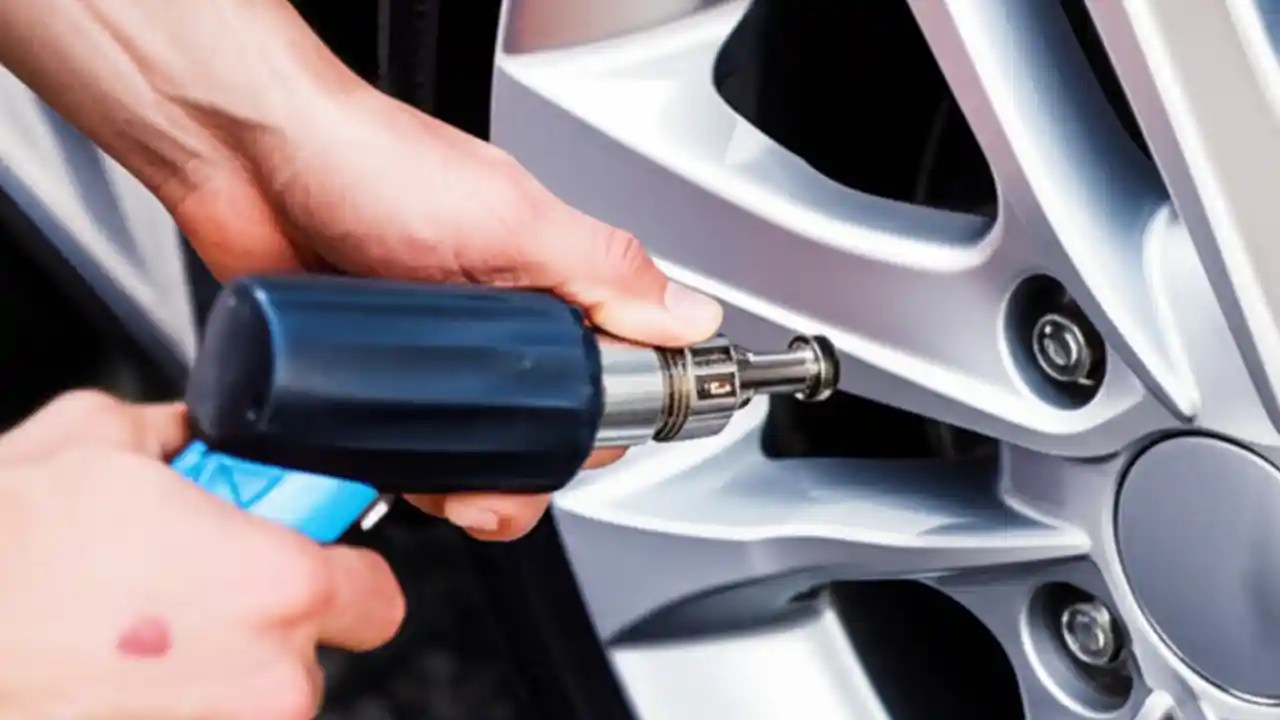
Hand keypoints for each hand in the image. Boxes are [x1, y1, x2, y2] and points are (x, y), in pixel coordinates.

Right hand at [0, 391, 404, 718]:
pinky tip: (107, 670)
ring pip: (252, 702)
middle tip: (200, 589)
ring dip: (212, 669)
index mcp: (278, 585)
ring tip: (136, 630)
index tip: (302, 551)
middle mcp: (266, 683)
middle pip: (313, 654)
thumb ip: (177, 433)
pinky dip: (166, 703)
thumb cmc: (3, 546)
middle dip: (268, 622)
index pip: (377, 592)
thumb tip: (190, 433)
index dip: (340, 567)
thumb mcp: (95, 439)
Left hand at [165, 88, 722, 539]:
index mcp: (540, 284)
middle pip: (537, 430)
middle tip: (498, 482)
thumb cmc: (371, 163)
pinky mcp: (365, 379)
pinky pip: (398, 445)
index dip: (600, 425)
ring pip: (468, 449)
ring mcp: (426, 357)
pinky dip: (401, 471)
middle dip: (524, 472)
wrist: (248, 157)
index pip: (604, 378)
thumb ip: (603, 271)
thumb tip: (688, 316)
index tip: (583, 449)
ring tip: (440, 486)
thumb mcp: (510, 218)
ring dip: (461, 482)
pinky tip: (387, 469)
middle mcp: (488, 324)